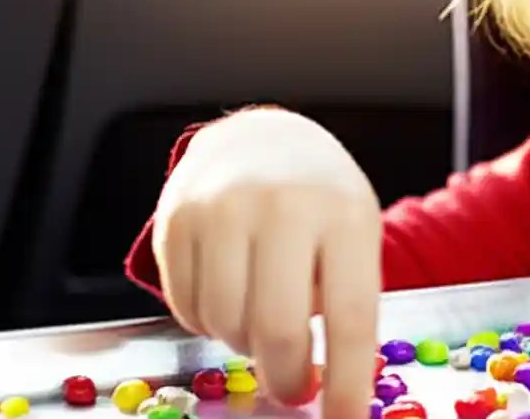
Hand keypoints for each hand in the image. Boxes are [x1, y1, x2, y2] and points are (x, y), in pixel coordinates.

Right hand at [150, 108, 381, 417]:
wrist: (259, 140)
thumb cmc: (318, 201)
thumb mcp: (353, 235)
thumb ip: (347, 301)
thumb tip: (337, 389)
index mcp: (345, 215)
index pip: (350, 317)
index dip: (346, 383)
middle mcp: (283, 207)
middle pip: (277, 329)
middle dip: (285, 378)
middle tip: (291, 388)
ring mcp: (223, 209)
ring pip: (226, 324)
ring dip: (243, 346)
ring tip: (259, 320)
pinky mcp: (177, 220)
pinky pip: (186, 308)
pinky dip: (207, 324)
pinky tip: (228, 296)